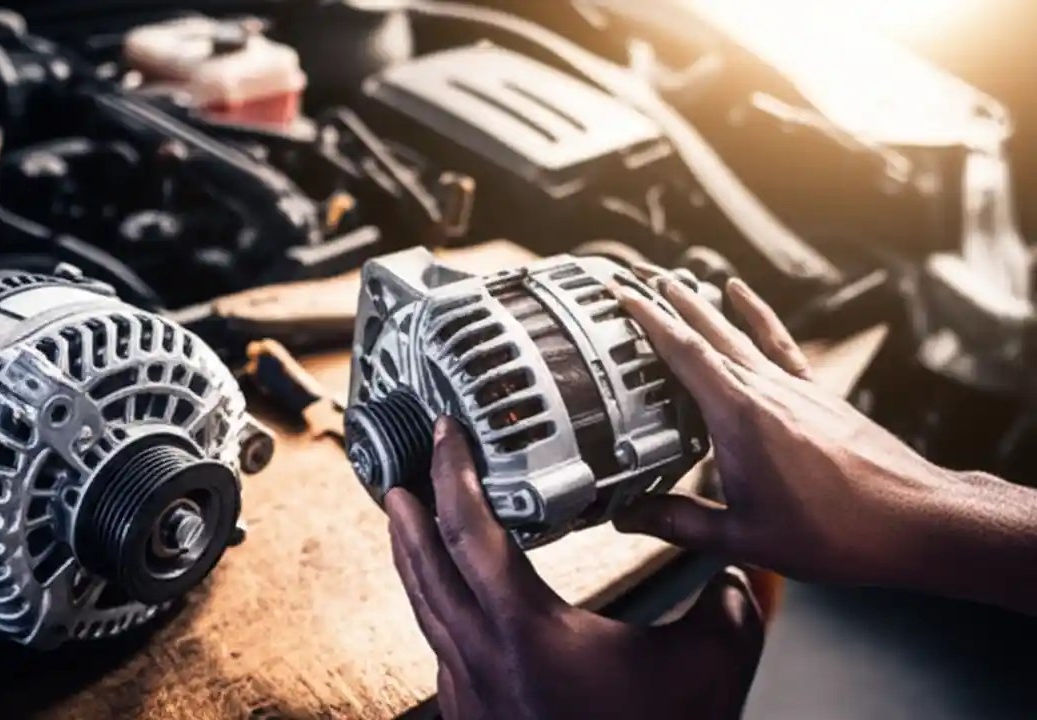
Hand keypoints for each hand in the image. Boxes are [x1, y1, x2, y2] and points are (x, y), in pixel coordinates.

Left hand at [386, 418, 762, 719]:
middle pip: (425, 566)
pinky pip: (438, 650)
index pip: (471, 530)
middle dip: (410, 513)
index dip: (454, 473)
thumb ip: (728, 606)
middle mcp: (482, 656)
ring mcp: (470, 691)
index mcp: (527, 628)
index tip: (447, 434)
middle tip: (400, 476)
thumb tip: (736, 576)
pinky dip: (432, 611)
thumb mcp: (711, 665)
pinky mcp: (473, 716)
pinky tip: (446, 609)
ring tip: (408, 527)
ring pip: (424, 609)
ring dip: (412, 560)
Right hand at [612, 276, 992, 590]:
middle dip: (669, 304)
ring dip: (705, 305)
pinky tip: (743, 296)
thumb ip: (680, 523)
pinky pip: (778, 342)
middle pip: (708, 333)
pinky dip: (757, 316)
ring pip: (740, 333)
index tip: (623, 299)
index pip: (684, 354)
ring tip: (679, 281)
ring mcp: (795, 388)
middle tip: (636, 281)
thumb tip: (628, 517)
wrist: (913, 521)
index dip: (649, 323)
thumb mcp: (744, 537)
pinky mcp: (818, 394)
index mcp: (740, 418)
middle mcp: (766, 390)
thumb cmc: (836, 532)